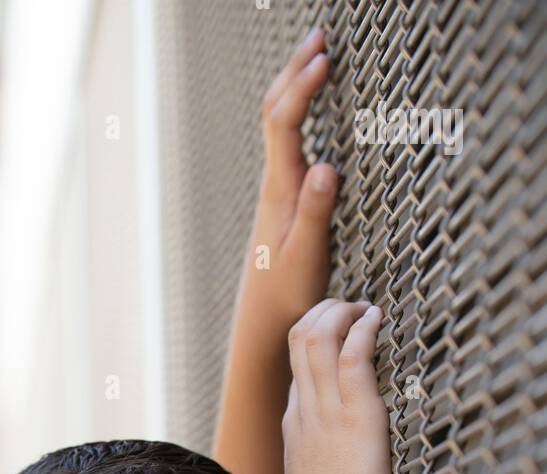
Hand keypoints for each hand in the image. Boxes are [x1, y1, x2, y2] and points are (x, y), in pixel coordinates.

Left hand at [245, 28, 339, 338]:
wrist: (263, 322)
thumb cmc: (287, 295)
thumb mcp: (307, 257)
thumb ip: (317, 212)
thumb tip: (327, 165)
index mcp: (281, 191)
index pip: (285, 123)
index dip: (303, 85)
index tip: (326, 57)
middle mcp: (275, 184)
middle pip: (276, 112)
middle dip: (295, 70)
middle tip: (320, 35)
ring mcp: (278, 191)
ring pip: (280, 125)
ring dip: (295, 86)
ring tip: (317, 57)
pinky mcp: (285, 201)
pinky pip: (289, 143)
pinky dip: (300, 113)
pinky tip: (312, 111)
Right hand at [282, 299, 392, 473]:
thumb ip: (326, 462)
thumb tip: (338, 468)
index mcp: (294, 427)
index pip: (297, 368)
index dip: (317, 338)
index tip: (341, 328)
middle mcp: (305, 412)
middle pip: (300, 340)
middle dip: (325, 312)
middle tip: (352, 308)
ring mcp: (327, 412)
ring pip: (318, 338)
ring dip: (342, 312)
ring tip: (365, 308)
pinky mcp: (357, 416)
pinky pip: (353, 356)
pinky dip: (362, 329)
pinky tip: (377, 319)